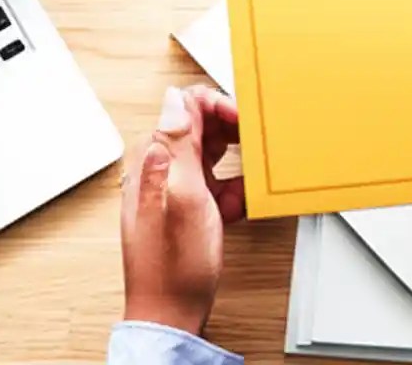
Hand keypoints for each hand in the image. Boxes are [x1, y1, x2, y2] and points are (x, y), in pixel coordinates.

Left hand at [120, 85, 245, 333]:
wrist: (169, 312)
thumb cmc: (173, 265)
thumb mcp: (182, 198)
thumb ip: (176, 147)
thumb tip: (172, 99)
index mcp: (155, 159)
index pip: (184, 106)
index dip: (217, 105)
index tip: (243, 120)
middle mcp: (161, 168)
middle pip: (201, 127)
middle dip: (232, 132)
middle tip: (256, 146)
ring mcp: (175, 188)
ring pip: (213, 155)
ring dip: (237, 164)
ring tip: (252, 178)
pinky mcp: (190, 207)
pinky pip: (218, 183)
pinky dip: (236, 190)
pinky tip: (242, 203)